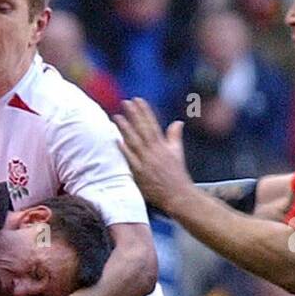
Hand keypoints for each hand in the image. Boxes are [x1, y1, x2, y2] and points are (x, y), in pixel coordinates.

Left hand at [112, 98, 191, 214]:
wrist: (177, 195)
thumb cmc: (176, 175)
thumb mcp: (177, 153)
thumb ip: (174, 136)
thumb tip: (178, 122)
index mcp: (163, 145)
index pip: (152, 124)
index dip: (144, 111)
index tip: (138, 100)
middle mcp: (155, 151)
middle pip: (142, 129)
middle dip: (134, 115)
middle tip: (125, 102)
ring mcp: (147, 162)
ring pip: (135, 142)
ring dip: (126, 129)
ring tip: (116, 117)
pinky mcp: (140, 174)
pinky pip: (131, 160)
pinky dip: (125, 150)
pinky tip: (117, 140)